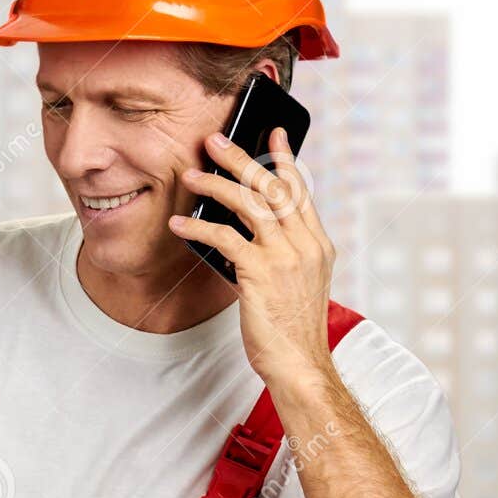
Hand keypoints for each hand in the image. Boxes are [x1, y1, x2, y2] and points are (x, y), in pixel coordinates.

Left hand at [170, 126, 337, 390]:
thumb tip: (246, 229)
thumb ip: (282, 253)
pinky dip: (198, 227)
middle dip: (242, 158)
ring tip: (191, 174)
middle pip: (272, 186)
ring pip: (249, 203)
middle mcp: (305, 244)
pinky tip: (180, 224)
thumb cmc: (293, 329)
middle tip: (215, 140)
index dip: (285, 159)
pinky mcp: (260, 273)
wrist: (300, 364)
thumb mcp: (297, 284)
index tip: (273, 133)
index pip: (300, 191)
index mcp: (317, 244)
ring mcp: (285, 257)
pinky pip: (224, 237)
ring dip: (216, 184)